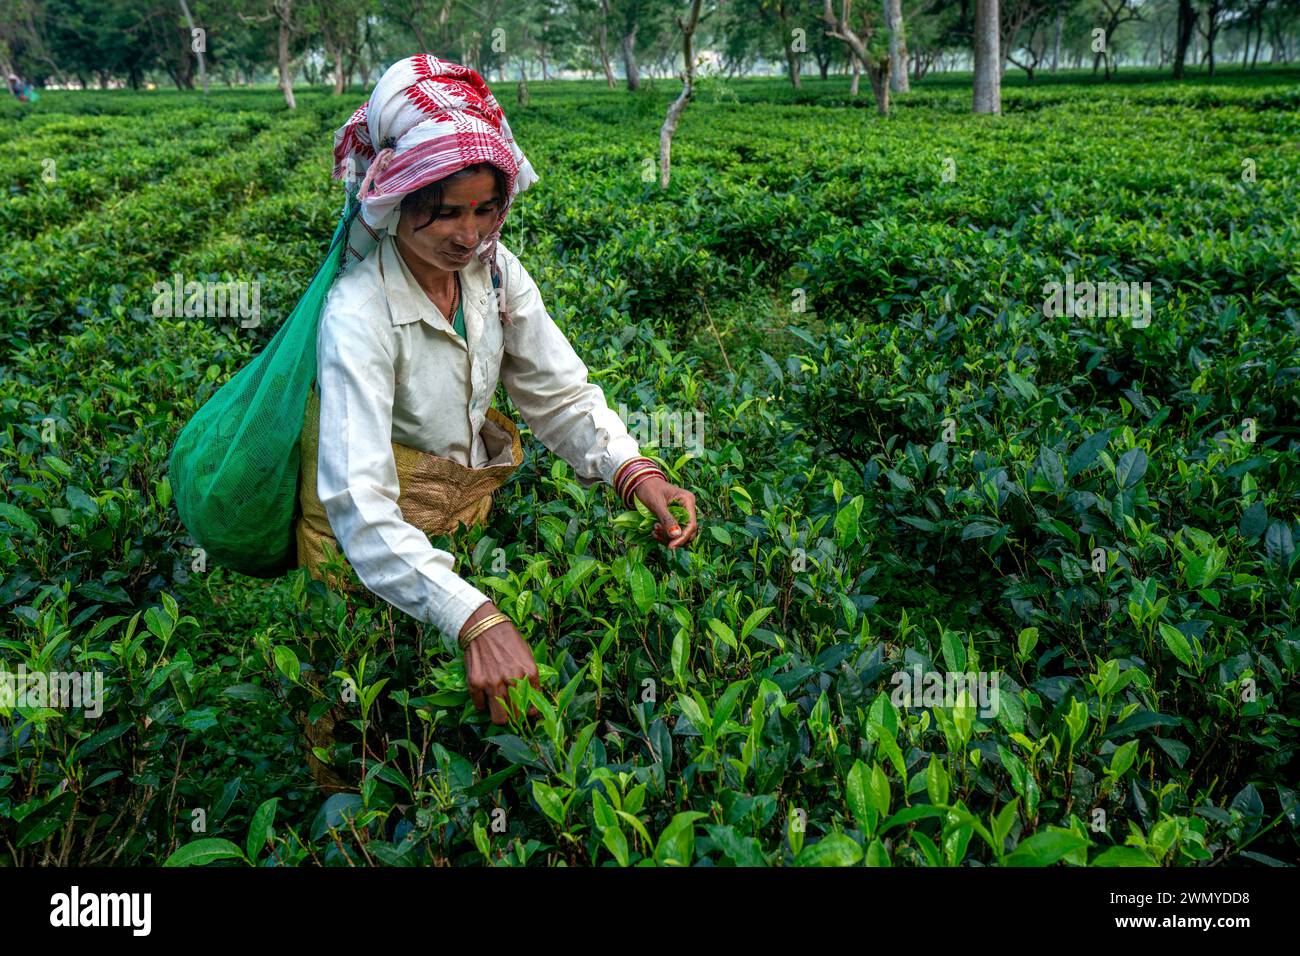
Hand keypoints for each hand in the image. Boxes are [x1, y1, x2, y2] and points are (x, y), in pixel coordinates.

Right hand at [460, 601, 539, 725]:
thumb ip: (530, 678)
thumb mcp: (526, 654)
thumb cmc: (507, 638)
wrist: (483, 626)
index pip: (533, 706)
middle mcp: (512, 680)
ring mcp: (492, 683)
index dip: (529, 712)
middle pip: (516, 717)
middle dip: (515, 717)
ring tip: (499, 709)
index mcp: (529, 672)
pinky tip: (484, 695)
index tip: (526, 712)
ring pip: (498, 718)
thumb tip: (532, 701)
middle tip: (512, 712)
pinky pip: (479, 706)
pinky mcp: (475, 683)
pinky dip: (482, 704)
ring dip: (500, 716)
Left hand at [631, 476, 699, 549]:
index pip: (691, 524)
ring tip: (653, 530)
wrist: (641, 482)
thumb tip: (676, 535)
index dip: (682, 537)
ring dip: (668, 537)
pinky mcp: (675, 518)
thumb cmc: (649, 488)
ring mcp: (682, 513)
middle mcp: (688, 508)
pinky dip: (665, 535)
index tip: (671, 546)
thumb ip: (667, 519)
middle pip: (688, 532)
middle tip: (656, 531)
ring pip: (681, 534)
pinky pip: (674, 532)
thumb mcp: (656, 504)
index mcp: (687, 501)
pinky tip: (654, 532)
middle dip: (673, 537)